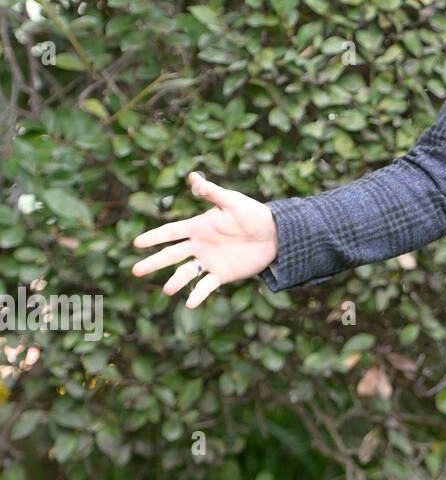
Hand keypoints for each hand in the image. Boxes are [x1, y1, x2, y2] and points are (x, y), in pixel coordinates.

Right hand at [132, 172, 277, 307]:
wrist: (275, 234)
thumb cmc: (253, 214)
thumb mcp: (233, 201)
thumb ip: (212, 192)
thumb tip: (192, 176)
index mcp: (198, 227)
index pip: (171, 232)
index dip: (154, 237)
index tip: (136, 243)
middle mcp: (199, 245)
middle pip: (172, 254)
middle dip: (154, 262)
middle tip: (136, 271)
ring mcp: (209, 261)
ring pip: (186, 272)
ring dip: (176, 281)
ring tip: (167, 290)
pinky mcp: (222, 274)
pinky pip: (206, 286)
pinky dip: (198, 295)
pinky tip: (190, 303)